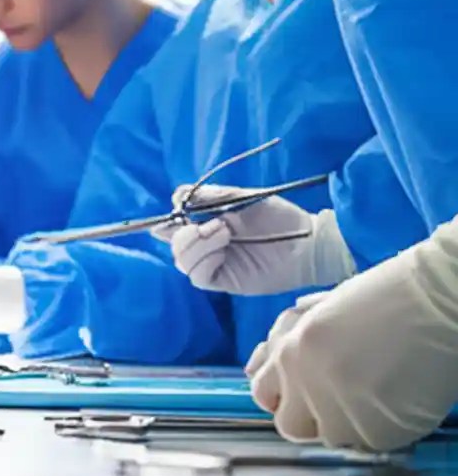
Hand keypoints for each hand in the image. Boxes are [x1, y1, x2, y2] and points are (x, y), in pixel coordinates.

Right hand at [152, 184, 355, 294]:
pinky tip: (221, 250)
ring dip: (196, 245)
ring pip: (183, 261)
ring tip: (223, 233)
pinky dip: (203, 261)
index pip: (176, 225)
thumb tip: (177, 195)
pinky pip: (199, 276)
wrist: (308, 242)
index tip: (176, 210)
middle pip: (175, 245)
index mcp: (208, 224)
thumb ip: (211, 196)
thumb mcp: (244, 198)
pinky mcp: (224, 281)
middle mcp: (208, 245)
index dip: (168, 221)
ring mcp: (215, 264)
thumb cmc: (281, 218)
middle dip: (184, 234)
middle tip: (212, 225)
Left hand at [248, 230, 457, 450]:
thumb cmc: (388, 297)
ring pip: (331, 437)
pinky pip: (370, 443)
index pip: (263, 393)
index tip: (298, 393)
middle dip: (309, 416)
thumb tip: (260, 365)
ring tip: (376, 391)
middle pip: (289, 425)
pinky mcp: (378, 431)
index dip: (282, 394)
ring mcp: (341, 410)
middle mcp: (307, 383)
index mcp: (291, 351)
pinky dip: (382, 428)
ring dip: (348, 421)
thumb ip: (289, 341)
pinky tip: (397, 399)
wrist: (441, 302)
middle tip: (338, 398)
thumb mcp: (322, 311)